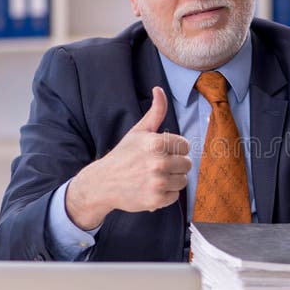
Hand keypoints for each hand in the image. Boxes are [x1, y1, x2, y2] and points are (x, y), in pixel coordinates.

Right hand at [65, 86, 190, 229]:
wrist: (103, 183)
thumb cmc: (123, 155)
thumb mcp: (138, 131)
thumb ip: (155, 112)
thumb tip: (159, 89)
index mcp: (156, 143)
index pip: (184, 146)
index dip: (174, 149)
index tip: (161, 152)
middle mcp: (158, 163)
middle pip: (187, 164)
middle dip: (175, 164)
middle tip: (157, 166)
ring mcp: (158, 182)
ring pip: (183, 180)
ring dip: (171, 180)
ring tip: (154, 177)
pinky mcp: (156, 200)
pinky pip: (175, 196)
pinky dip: (166, 194)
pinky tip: (151, 188)